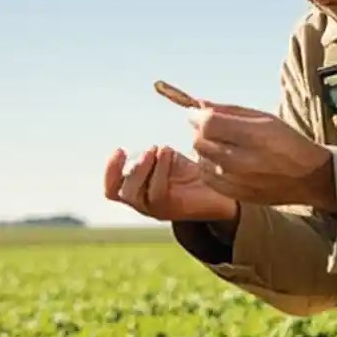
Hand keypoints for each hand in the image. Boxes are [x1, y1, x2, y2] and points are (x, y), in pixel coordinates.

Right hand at [104, 145, 238, 222]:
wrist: (226, 192)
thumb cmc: (196, 173)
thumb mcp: (170, 159)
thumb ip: (156, 151)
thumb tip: (152, 126)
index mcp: (139, 191)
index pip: (112, 189)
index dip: (110, 170)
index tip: (120, 149)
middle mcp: (144, 203)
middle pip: (117, 192)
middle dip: (131, 167)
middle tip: (151, 148)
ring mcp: (157, 210)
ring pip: (133, 195)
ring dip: (143, 168)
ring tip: (162, 149)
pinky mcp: (172, 210)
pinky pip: (156, 194)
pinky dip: (159, 171)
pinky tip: (170, 154)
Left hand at [189, 103, 336, 211]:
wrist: (307, 178)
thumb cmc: (288, 143)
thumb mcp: (264, 118)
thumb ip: (229, 111)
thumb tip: (200, 105)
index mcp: (253, 136)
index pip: (207, 123)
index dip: (198, 115)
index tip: (200, 112)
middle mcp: (241, 160)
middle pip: (199, 141)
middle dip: (203, 131)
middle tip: (218, 130)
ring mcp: (234, 180)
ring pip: (200, 159)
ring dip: (207, 150)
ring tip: (227, 148)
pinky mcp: (232, 194)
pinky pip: (206, 177)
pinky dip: (210, 167)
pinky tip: (225, 163)